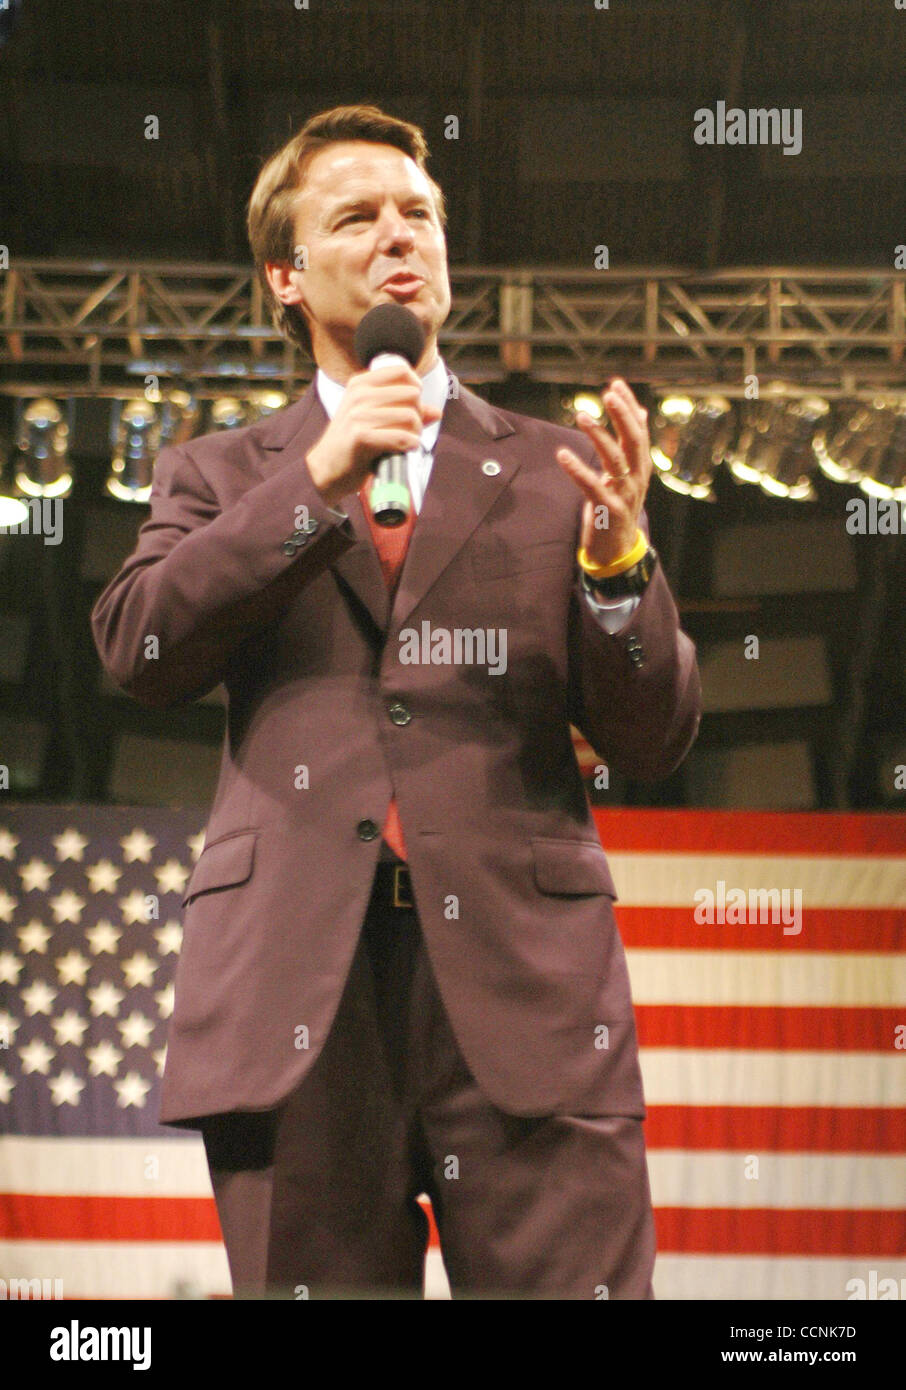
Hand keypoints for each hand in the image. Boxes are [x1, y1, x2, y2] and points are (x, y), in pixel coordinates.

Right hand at [306, 362, 442, 508]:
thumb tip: (437, 412)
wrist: (326, 470)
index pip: (403, 371)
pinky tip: (405, 450)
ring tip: (407, 442)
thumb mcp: (376, 421)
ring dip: (416, 433)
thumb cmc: (354, 445)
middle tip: (410, 431)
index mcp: (360, 384)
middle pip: (412, 394)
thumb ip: (405, 412)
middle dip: (418, 415)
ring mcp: (358, 414)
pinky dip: (410, 445)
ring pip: (410, 416)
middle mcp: (358, 395)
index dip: (416, 388)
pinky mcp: (360, 436)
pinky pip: (401, 436)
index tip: (413, 406)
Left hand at [555, 378, 652, 566]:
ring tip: (581, 416)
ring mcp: (624, 495)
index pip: (640, 430)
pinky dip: (577, 469)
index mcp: (641, 468)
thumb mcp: (628, 475)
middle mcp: (637, 479)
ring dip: (599, 435)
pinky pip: (592, 486)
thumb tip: (641, 414)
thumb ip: (632, 447)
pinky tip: (562, 454)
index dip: (629, 407)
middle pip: (635, 441)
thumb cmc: (618, 509)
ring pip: (616, 460)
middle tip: (608, 393)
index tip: (616, 384)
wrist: (617, 552)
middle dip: (623, 415)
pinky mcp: (608, 511)